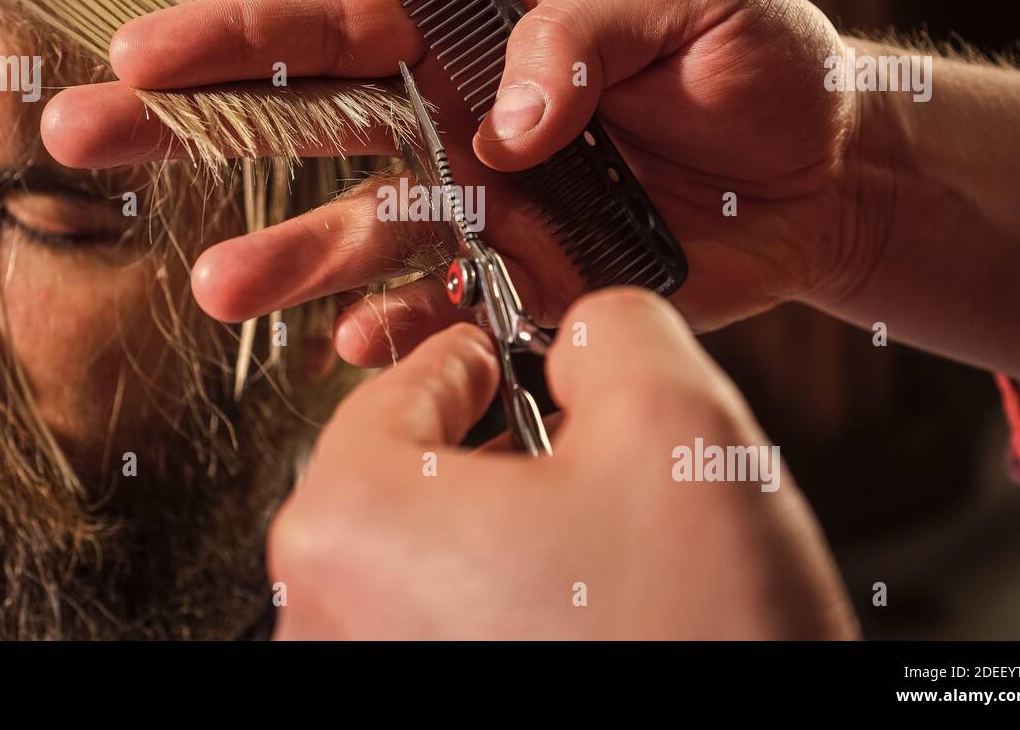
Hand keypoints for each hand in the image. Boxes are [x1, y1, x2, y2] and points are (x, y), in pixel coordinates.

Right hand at [42, 0, 863, 363]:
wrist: (823, 169)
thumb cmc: (757, 59)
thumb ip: (589, 35)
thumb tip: (506, 117)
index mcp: (484, 28)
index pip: (343, 24)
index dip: (239, 37)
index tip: (139, 51)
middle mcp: (460, 117)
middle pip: (308, 122)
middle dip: (195, 129)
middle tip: (86, 136)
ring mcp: (483, 206)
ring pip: (360, 233)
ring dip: (288, 260)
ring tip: (222, 289)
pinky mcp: (522, 281)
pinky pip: (440, 315)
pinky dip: (399, 335)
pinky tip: (359, 348)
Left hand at [267, 288, 857, 638]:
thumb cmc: (693, 644)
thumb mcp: (675, 423)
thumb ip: (613, 329)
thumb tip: (589, 328)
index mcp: (351, 522)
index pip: (397, 389)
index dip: (472, 358)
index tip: (507, 356)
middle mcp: (325, 618)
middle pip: (402, 481)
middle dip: (492, 451)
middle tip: (574, 448)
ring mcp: (362, 678)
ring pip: (425, 563)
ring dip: (504, 534)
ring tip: (601, 546)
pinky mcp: (413, 715)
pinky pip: (440, 631)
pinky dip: (499, 607)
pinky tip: (590, 616)